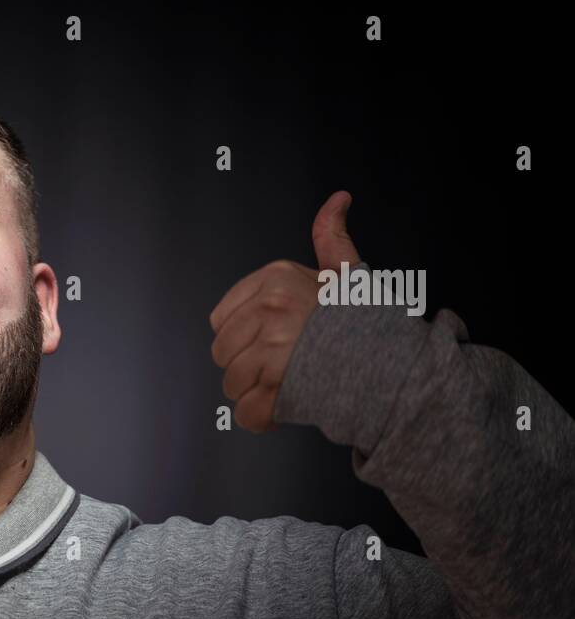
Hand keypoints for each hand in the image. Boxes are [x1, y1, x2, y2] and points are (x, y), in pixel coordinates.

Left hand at [208, 190, 360, 432]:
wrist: (398, 366)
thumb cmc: (367, 324)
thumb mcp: (347, 273)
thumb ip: (331, 238)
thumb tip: (337, 201)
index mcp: (276, 281)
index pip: (221, 320)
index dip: (244, 336)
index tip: (272, 339)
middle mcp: (270, 311)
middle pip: (223, 353)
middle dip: (248, 365)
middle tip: (286, 364)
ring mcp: (272, 351)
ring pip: (232, 384)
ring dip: (257, 392)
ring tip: (292, 381)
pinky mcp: (277, 389)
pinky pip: (245, 412)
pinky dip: (262, 417)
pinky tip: (288, 404)